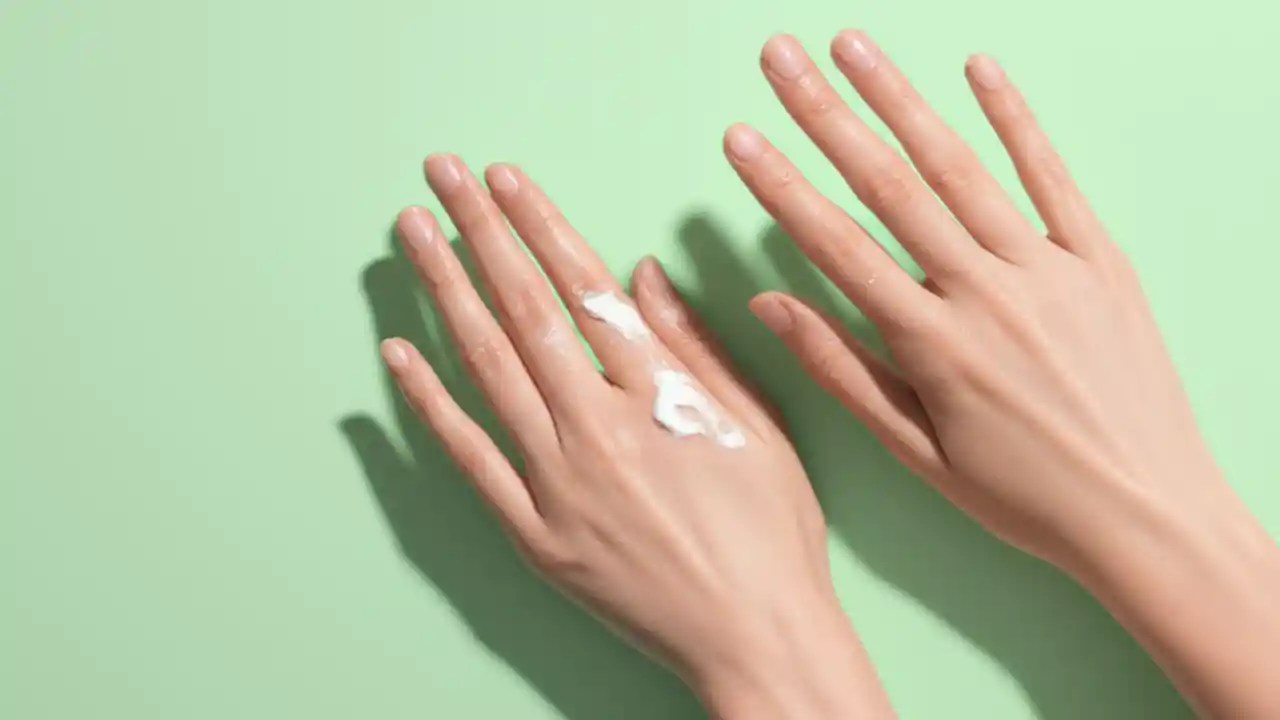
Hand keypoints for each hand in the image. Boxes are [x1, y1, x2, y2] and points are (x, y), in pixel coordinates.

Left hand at [381, 155, 892, 718]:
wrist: (755, 637)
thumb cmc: (772, 533)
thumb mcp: (758, 426)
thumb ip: (693, 347)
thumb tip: (642, 273)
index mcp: (661, 396)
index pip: (585, 286)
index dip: (539, 225)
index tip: (502, 178)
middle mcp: (600, 429)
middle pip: (526, 311)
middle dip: (479, 233)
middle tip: (439, 176)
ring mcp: (559, 484)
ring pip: (489, 369)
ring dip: (446, 293)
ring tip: (413, 234)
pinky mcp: (535, 534)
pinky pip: (471, 458)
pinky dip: (430, 404)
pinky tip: (398, 354)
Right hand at [726, 31, 1279, 716]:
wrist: (1145, 514)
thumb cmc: (1023, 495)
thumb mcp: (918, 451)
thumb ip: (843, 370)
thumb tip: (771, 305)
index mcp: (933, 344)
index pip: (838, 246)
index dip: (783, 187)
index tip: (741, 137)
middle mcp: (986, 293)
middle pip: (891, 186)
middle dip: (826, 115)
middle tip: (780, 57)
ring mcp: (1048, 270)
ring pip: (961, 169)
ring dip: (901, 100)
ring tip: (852, 47)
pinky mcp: (1100, 262)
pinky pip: (1052, 177)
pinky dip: (1016, 119)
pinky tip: (979, 67)